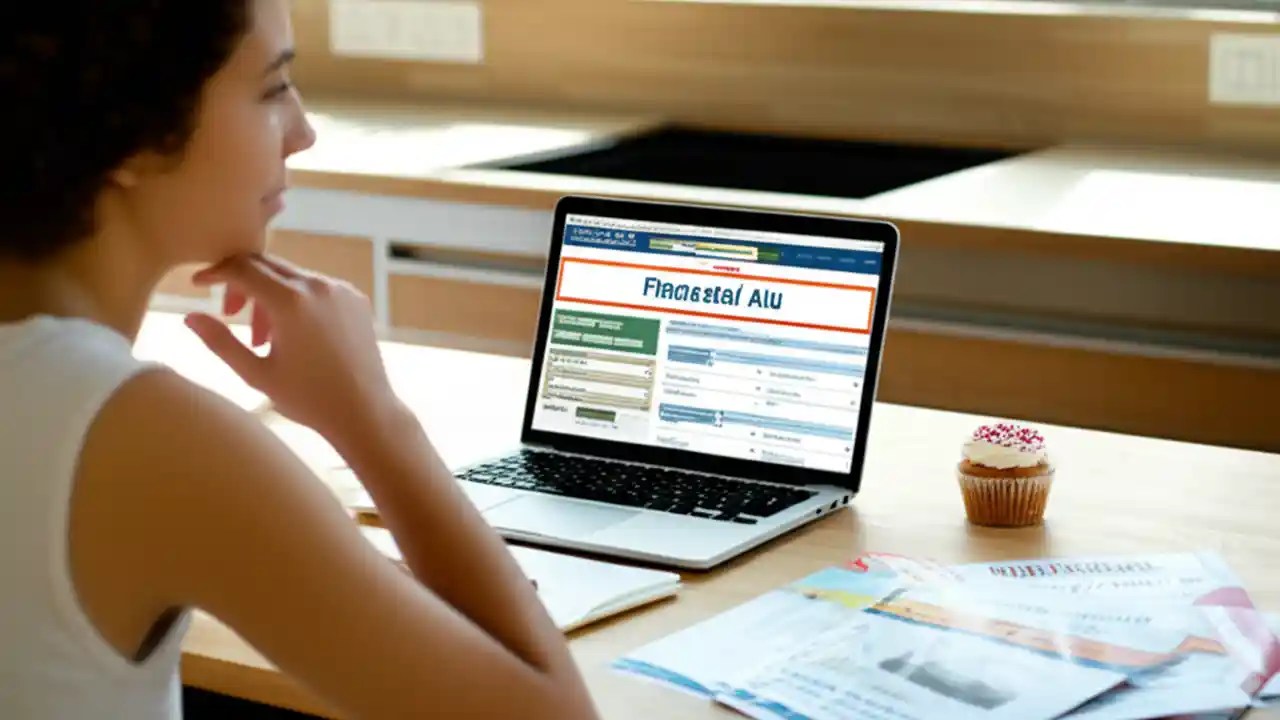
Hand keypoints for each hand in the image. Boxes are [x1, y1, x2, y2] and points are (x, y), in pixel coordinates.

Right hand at [185, 254, 402, 448]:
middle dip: (240, 283)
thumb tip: (189, 317)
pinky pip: (316, 286)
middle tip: (230, 314)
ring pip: (290, 275)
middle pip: (265, 264)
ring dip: (268, 295)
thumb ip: (220, 341)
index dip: (215, 272)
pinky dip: (296, 300)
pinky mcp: (356, 298)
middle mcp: (318, 286)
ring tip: (264, 338)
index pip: (241, 268)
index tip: (198, 284)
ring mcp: (340, 289)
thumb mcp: (256, 373)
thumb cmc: (308, 399)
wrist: (365, 411)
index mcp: (290, 302)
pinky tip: (294, 334)